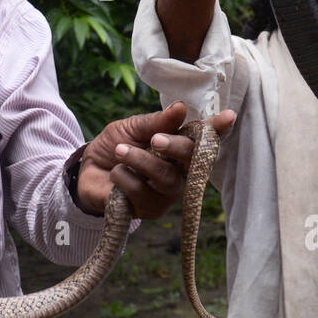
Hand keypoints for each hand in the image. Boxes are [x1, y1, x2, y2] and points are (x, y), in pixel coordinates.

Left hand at [76, 101, 236, 217]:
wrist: (87, 169)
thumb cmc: (116, 145)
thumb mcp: (132, 127)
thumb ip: (157, 121)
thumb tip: (181, 107)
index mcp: (178, 147)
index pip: (203, 139)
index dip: (217, 129)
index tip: (229, 117)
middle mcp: (180, 171)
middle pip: (191, 160)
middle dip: (174, 146)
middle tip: (155, 138)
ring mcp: (167, 193)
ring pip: (165, 178)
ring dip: (140, 161)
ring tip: (119, 151)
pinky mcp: (151, 210)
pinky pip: (141, 193)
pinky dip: (124, 178)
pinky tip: (116, 174)